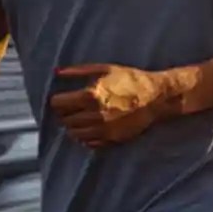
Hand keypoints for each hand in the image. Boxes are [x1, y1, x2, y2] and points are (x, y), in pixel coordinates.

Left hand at [49, 64, 169, 147]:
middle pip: (64, 120)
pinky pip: (88, 142)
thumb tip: (56, 72)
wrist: (156, 97)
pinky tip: (91, 126)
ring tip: (81, 117)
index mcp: (90, 96)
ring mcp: (103, 129)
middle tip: (72, 107)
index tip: (62, 98)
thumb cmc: (131, 80)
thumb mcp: (105, 69)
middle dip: (65, 113)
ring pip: (74, 133)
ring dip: (73, 126)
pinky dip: (85, 136)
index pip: (58, 104)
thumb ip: (78, 71)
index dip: (58, 100)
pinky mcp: (111, 139)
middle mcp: (94, 115)